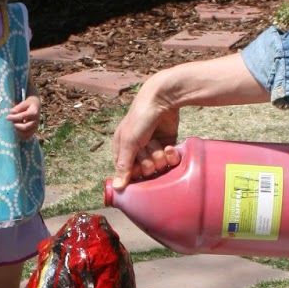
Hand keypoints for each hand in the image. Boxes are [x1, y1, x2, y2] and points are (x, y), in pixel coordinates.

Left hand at [8, 95, 40, 139]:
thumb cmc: (29, 104)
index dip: (13, 117)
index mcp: (34, 113)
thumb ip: (18, 107)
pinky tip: (17, 130)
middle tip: (12, 122)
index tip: (7, 117)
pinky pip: (27, 137)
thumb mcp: (25, 102)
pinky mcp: (34, 131)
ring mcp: (35, 127)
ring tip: (15, 124)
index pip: (22, 117)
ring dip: (18, 130)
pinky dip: (21, 135)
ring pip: (25, 133)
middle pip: (25, 127)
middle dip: (16, 125)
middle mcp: (36, 121)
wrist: (37, 106)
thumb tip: (11, 112)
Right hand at [110, 76, 181, 190]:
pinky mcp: (167, 146)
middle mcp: (137, 151)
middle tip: (149, 149)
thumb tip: (117, 188)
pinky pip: (170, 161)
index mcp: (122, 150)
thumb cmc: (140, 119)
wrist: (163, 99)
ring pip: (159, 167)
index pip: (128, 174)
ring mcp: (153, 149)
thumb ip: (124, 166)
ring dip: (160, 156)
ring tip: (159, 144)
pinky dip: (171, 155)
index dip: (136, 173)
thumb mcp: (129, 142)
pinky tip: (169, 146)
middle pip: (145, 172)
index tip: (139, 166)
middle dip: (149, 162)